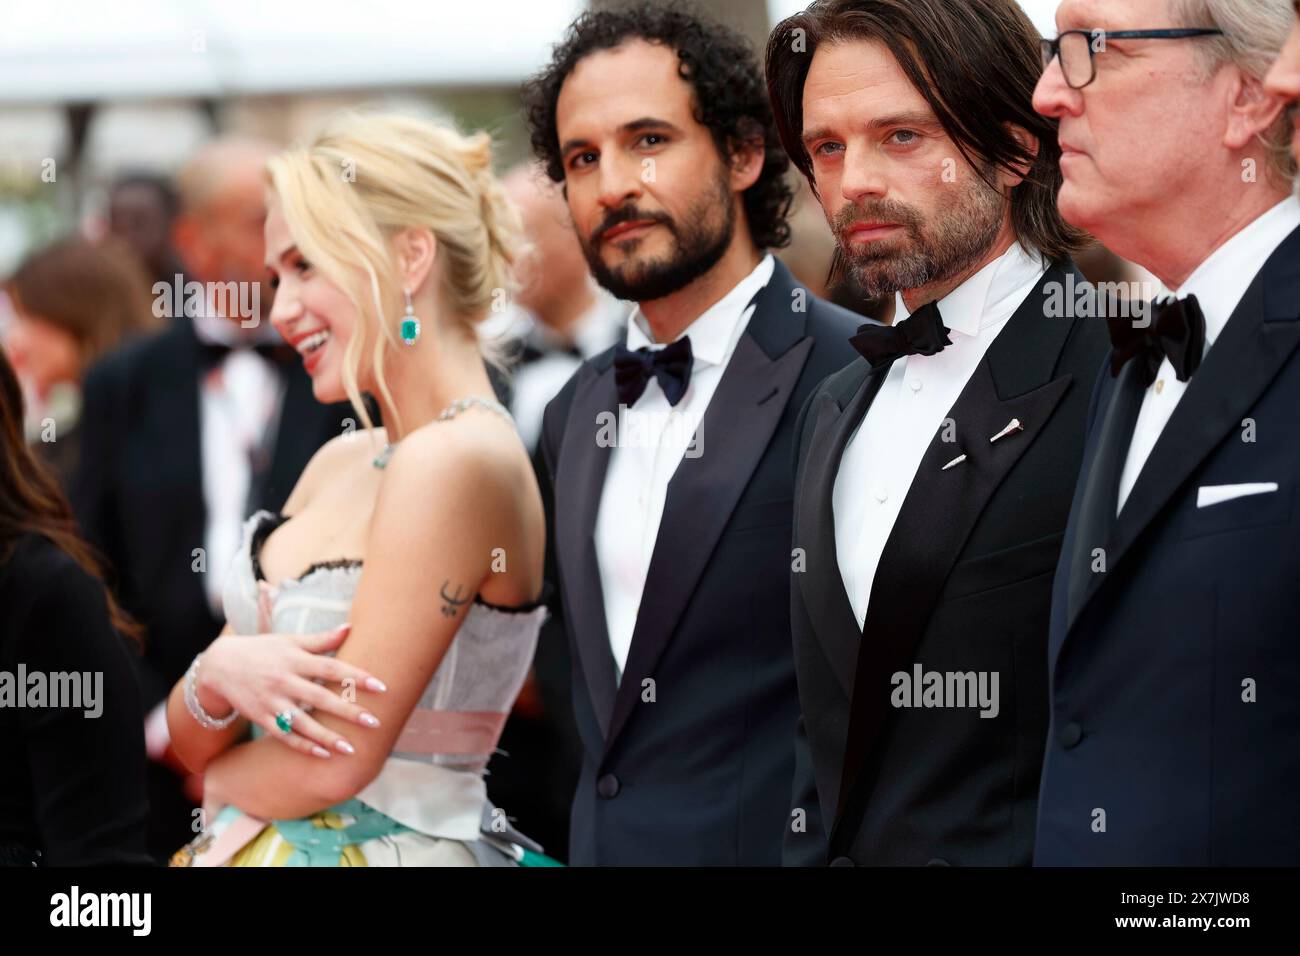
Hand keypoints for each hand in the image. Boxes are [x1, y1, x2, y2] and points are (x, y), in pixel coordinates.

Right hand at [196, 624, 385, 758]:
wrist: (219, 666)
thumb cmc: (263, 650)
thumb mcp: (289, 641)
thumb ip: (321, 639)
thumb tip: (350, 627)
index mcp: (295, 659)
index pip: (331, 668)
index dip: (356, 676)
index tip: (381, 686)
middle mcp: (284, 681)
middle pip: (321, 698)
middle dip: (348, 711)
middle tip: (375, 722)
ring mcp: (271, 702)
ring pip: (303, 723)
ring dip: (327, 737)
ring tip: (351, 749)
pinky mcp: (261, 718)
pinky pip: (284, 736)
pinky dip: (303, 746)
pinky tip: (324, 755)